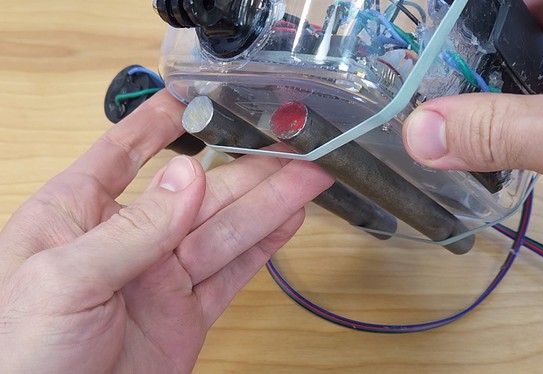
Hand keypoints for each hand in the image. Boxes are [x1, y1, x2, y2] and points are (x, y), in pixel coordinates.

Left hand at [0, 91, 333, 371]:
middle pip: (197, 193)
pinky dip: (263, 248)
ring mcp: (159, 279)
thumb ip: (130, 229)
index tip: (198, 96)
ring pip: (224, 230)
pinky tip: (288, 221)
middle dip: (247, 167)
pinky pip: (231, 273)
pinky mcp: (185, 315)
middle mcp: (124, 241)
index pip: (122, 153)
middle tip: (293, 145)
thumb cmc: (20, 357)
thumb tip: (183, 176)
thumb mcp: (63, 281)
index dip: (161, 123)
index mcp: (76, 217)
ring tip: (309, 175)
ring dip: (269, 202)